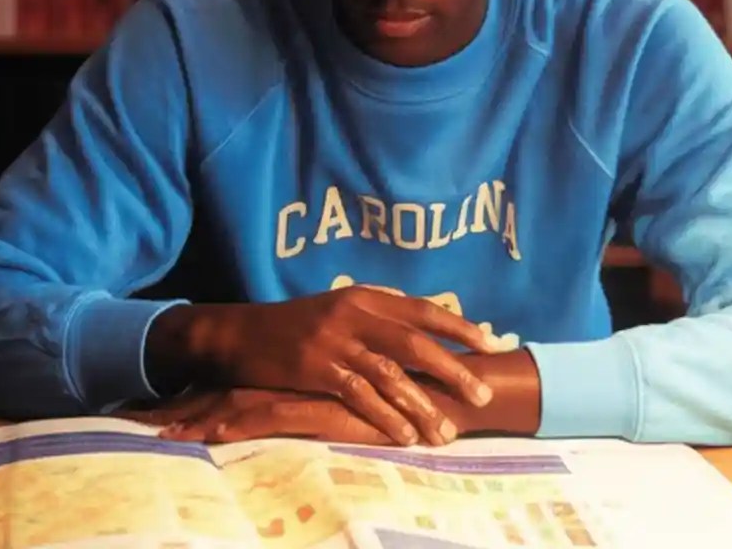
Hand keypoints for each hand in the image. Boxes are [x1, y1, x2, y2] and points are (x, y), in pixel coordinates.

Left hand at [126, 388, 406, 445]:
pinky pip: (267, 416)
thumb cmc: (408, 393)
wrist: (439, 390)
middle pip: (230, 385)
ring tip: (162, 434)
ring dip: (199, 417)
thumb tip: (320, 397)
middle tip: (148, 422)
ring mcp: (306, 386)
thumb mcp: (368, 389)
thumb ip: (343, 383)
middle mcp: (298, 373)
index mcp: (306, 366)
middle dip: (188, 405)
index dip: (207, 392)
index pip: (247, 378)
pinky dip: (235, 424)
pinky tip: (207, 435)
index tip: (171, 407)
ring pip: (240, 400)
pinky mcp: (317, 404)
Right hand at [146, 286, 503, 446]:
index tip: (491, 342)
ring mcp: (334, 342)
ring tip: (446, 429)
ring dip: (421, 404)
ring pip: (389, 375)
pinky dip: (384, 416)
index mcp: (363, 297)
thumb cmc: (295, 323)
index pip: (422, 310)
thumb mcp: (336, 304)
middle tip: (481, 395)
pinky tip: (405, 434)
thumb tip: (422, 311)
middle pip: (414, 343)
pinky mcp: (315, 369)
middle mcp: (352, 315)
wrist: (240, 335)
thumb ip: (376, 307)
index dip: (458, 327)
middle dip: (451, 370)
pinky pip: (359, 396)